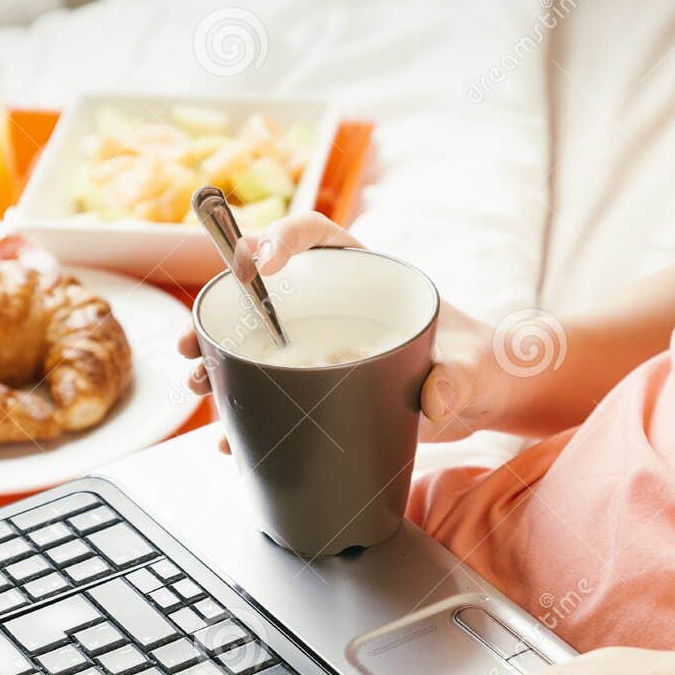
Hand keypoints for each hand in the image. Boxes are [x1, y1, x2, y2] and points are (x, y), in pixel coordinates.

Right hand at [177, 211, 518, 441]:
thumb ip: (458, 380)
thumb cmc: (479, 364)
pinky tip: (230, 439)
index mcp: (367, 272)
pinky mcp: (320, 388)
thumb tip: (436, 399)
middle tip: (194, 341)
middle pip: (265, 292)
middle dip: (222, 312)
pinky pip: (274, 395)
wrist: (480, 398)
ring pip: (258, 344)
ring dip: (220, 361)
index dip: (281, 239)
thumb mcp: (472, 369)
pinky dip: (248, 414)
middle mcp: (335, 303)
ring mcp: (323, 346)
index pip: (314, 236)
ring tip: (199, 383)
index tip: (259, 262)